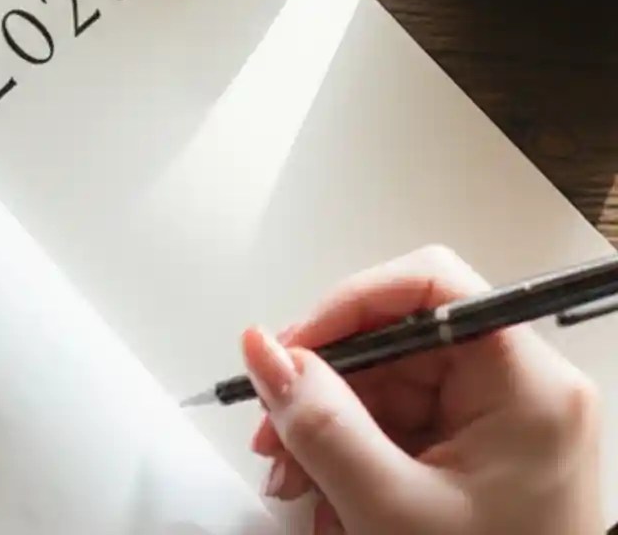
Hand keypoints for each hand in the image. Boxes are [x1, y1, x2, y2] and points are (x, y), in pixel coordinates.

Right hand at [243, 245, 603, 534]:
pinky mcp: (483, 450)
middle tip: (275, 432)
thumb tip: (264, 350)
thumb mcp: (389, 508)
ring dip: (329, 427)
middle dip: (325, 385)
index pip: (429, 283)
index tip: (291, 349)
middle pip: (399, 339)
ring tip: (295, 479)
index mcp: (527, 385)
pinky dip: (354, 453)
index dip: (349, 304)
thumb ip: (320, 423)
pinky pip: (401, 423)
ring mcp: (504, 420)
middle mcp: (523, 388)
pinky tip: (327, 492)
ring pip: (390, 384)